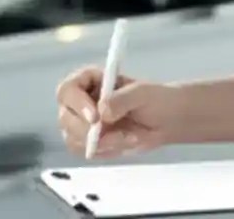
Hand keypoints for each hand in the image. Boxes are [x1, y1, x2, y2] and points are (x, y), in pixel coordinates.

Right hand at [55, 66, 190, 159]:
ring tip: (131, 137)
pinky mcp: (90, 143)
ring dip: (104, 143)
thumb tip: (102, 111)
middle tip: (118, 135)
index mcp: (89, 81)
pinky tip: (127, 142)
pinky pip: (88, 152)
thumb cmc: (155, 99)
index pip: (67, 90)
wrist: (167, 119)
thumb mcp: (143, 93)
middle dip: (90, 131)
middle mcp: (80, 102)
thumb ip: (122, 99)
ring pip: (73, 139)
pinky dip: (108, 151)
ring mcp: (82, 124)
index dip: (77, 104)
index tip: (95, 117)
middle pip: (66, 118)